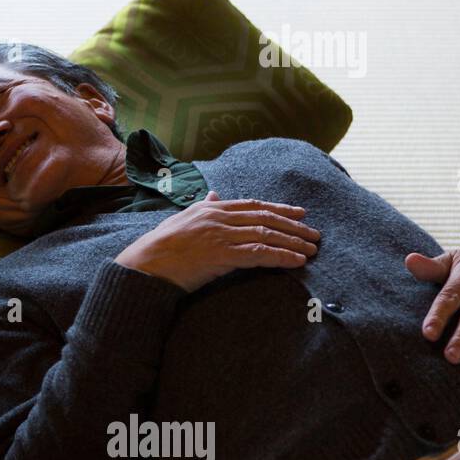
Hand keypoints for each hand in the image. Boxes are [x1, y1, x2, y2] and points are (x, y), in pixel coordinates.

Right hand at [115, 190, 320, 293]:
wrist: (144, 265)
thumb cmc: (159, 247)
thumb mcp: (181, 219)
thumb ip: (202, 206)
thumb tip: (214, 194)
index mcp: (210, 208)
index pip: (252, 204)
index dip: (279, 208)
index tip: (299, 213)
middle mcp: (218, 217)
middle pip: (265, 217)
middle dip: (294, 225)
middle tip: (314, 234)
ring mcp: (221, 235)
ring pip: (267, 234)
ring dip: (293, 242)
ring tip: (311, 250)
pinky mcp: (222, 255)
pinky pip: (260, 254)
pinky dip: (282, 257)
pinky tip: (296, 261)